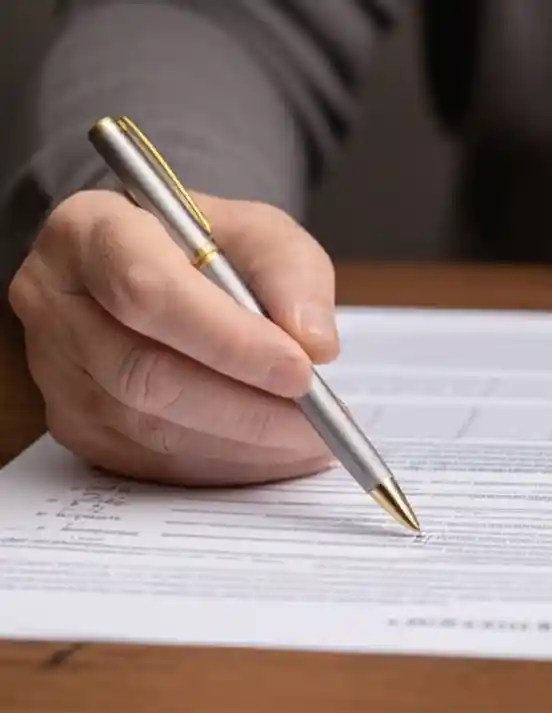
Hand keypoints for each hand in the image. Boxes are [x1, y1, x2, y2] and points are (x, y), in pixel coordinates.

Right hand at [8, 190, 339, 484]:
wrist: (165, 270)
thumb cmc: (208, 246)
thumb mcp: (261, 233)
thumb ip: (292, 276)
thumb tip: (313, 344)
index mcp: (91, 231)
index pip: (148, 293)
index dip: (229, 340)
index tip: (300, 370)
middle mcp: (56, 301)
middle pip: (145, 373)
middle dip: (246, 406)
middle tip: (318, 421)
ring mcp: (57, 371)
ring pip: (149, 427)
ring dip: (244, 444)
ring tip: (312, 440)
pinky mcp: (75, 425)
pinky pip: (152, 462)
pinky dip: (226, 464)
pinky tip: (275, 454)